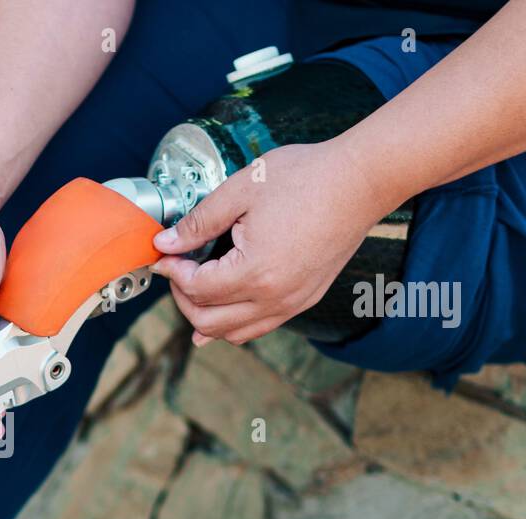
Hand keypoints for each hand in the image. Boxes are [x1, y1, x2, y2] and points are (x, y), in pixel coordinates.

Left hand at [150, 138, 391, 346]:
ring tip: (195, 288)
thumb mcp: (240, 190)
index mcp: (256, 272)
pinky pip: (260, 326)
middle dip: (183, 299)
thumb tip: (166, 243)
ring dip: (207, 317)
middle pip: (209, 322)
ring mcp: (293, 303)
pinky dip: (234, 321)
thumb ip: (198, 222)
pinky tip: (223, 308)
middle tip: (176, 271)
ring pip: (234, 333)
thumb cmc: (306, 177)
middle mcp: (276, 297)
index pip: (197, 289)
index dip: (173, 272)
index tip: (164, 256)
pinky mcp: (305, 299)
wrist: (361, 180)